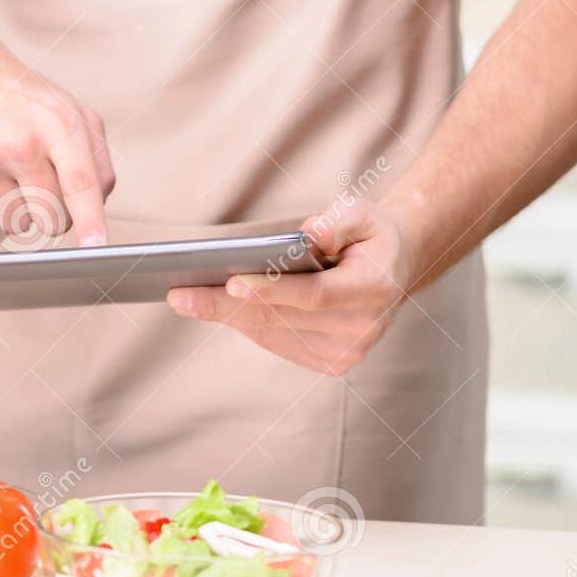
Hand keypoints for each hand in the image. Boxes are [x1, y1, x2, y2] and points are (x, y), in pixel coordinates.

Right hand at [0, 15, 114, 247]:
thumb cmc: (18, 98)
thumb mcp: (69, 109)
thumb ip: (96, 156)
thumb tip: (98, 206)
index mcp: (59, 122)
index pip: (81, 182)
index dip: (90, 220)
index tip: (95, 247)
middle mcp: (21, 139)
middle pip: (52, 217)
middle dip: (53, 214)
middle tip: (41, 191)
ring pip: (16, 226)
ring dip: (18, 217)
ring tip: (10, 184)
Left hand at [166, 199, 415, 375]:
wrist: (396, 268)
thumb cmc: (371, 235)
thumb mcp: (364, 213)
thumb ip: (340, 220)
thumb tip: (310, 234)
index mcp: (373, 290)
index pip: (315, 295)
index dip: (272, 290)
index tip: (231, 282)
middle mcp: (362, 329)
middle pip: (282, 318)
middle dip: (226, 306)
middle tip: (181, 295)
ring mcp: (346, 352)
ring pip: (273, 333)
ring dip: (227, 317)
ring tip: (186, 299)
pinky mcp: (331, 363)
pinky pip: (277, 342)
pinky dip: (245, 323)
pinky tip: (216, 307)